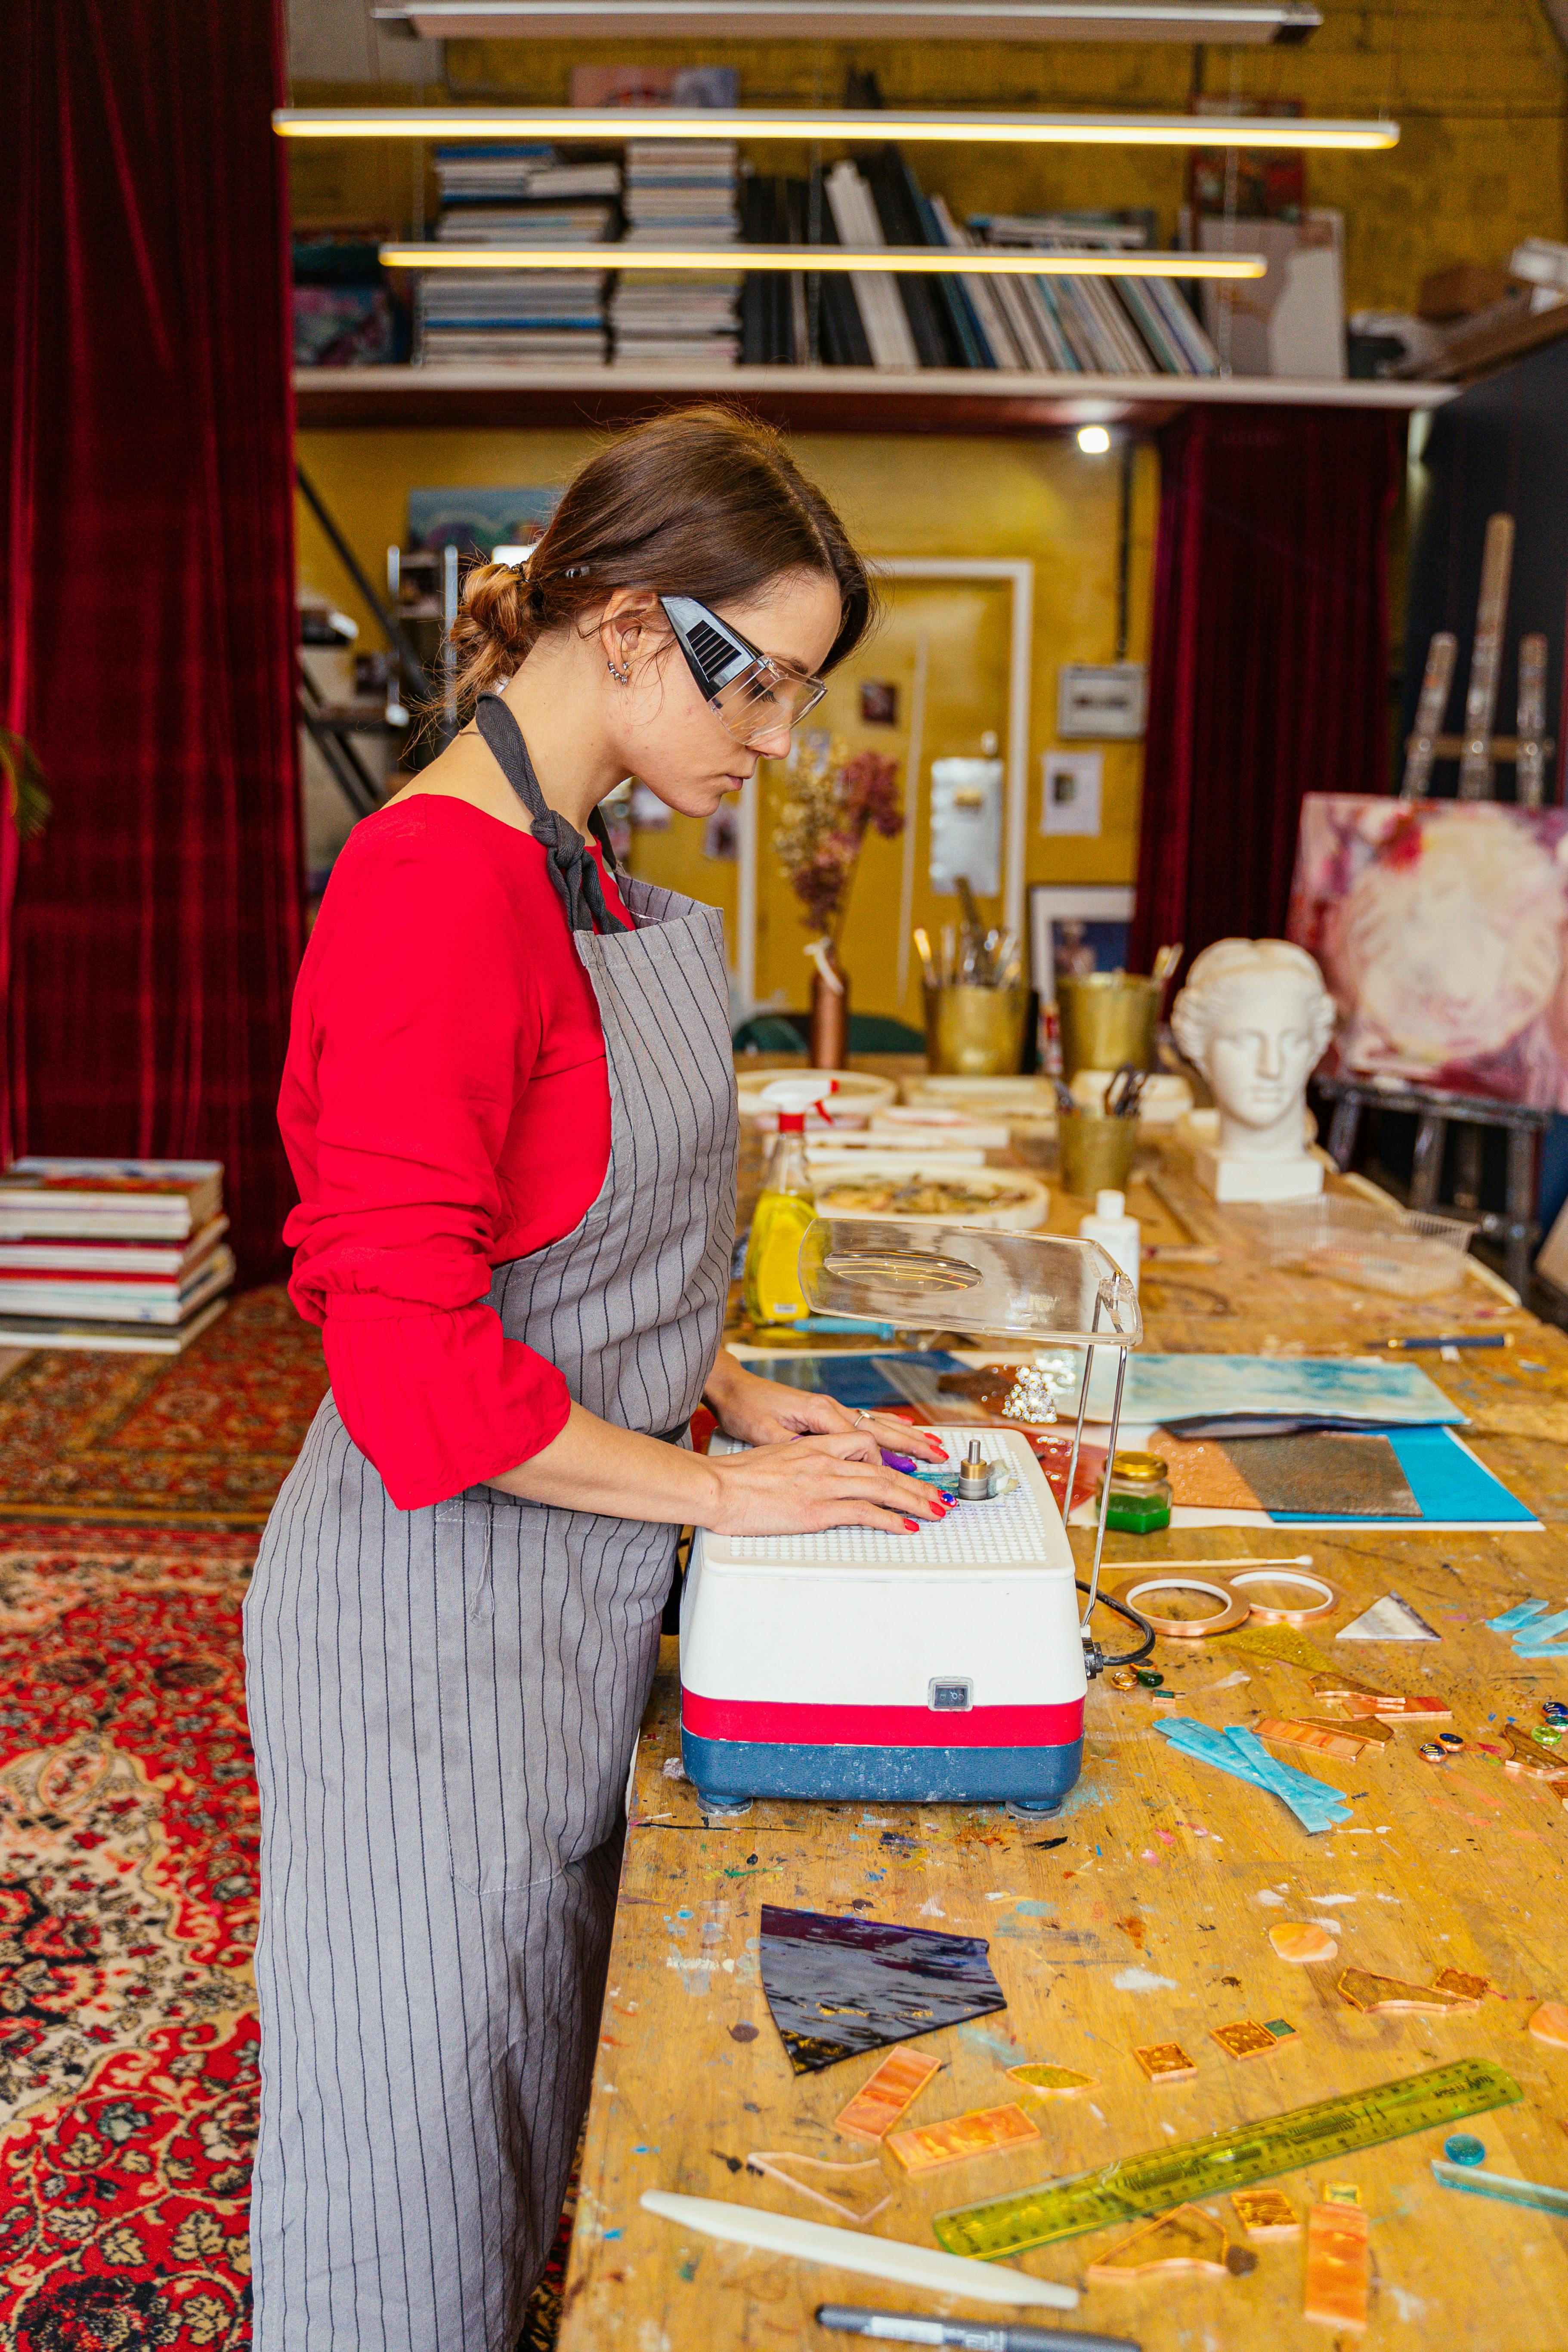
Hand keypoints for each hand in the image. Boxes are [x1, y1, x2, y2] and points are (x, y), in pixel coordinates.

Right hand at [702, 1430, 953, 1538]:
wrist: (716, 1486)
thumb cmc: (735, 1477)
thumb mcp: (773, 1457)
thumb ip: (798, 1463)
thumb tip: (808, 1476)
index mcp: (814, 1445)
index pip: (863, 1443)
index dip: (891, 1457)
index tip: (907, 1469)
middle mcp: (825, 1459)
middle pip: (883, 1466)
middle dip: (916, 1482)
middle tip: (938, 1496)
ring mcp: (824, 1483)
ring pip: (882, 1485)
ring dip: (915, 1499)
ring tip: (935, 1511)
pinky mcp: (818, 1508)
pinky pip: (865, 1511)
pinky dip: (891, 1519)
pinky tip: (906, 1527)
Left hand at [704, 1356, 948, 1461]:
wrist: (733, 1388)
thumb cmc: (746, 1408)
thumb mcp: (765, 1433)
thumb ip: (794, 1448)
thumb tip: (815, 1460)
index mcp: (820, 1413)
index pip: (863, 1442)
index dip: (885, 1463)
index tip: (902, 1482)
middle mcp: (831, 1409)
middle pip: (880, 1429)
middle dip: (912, 1445)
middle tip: (940, 1457)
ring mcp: (830, 1410)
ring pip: (877, 1425)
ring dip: (906, 1437)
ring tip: (933, 1445)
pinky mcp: (824, 1414)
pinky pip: (865, 1422)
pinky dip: (888, 1428)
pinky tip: (902, 1430)